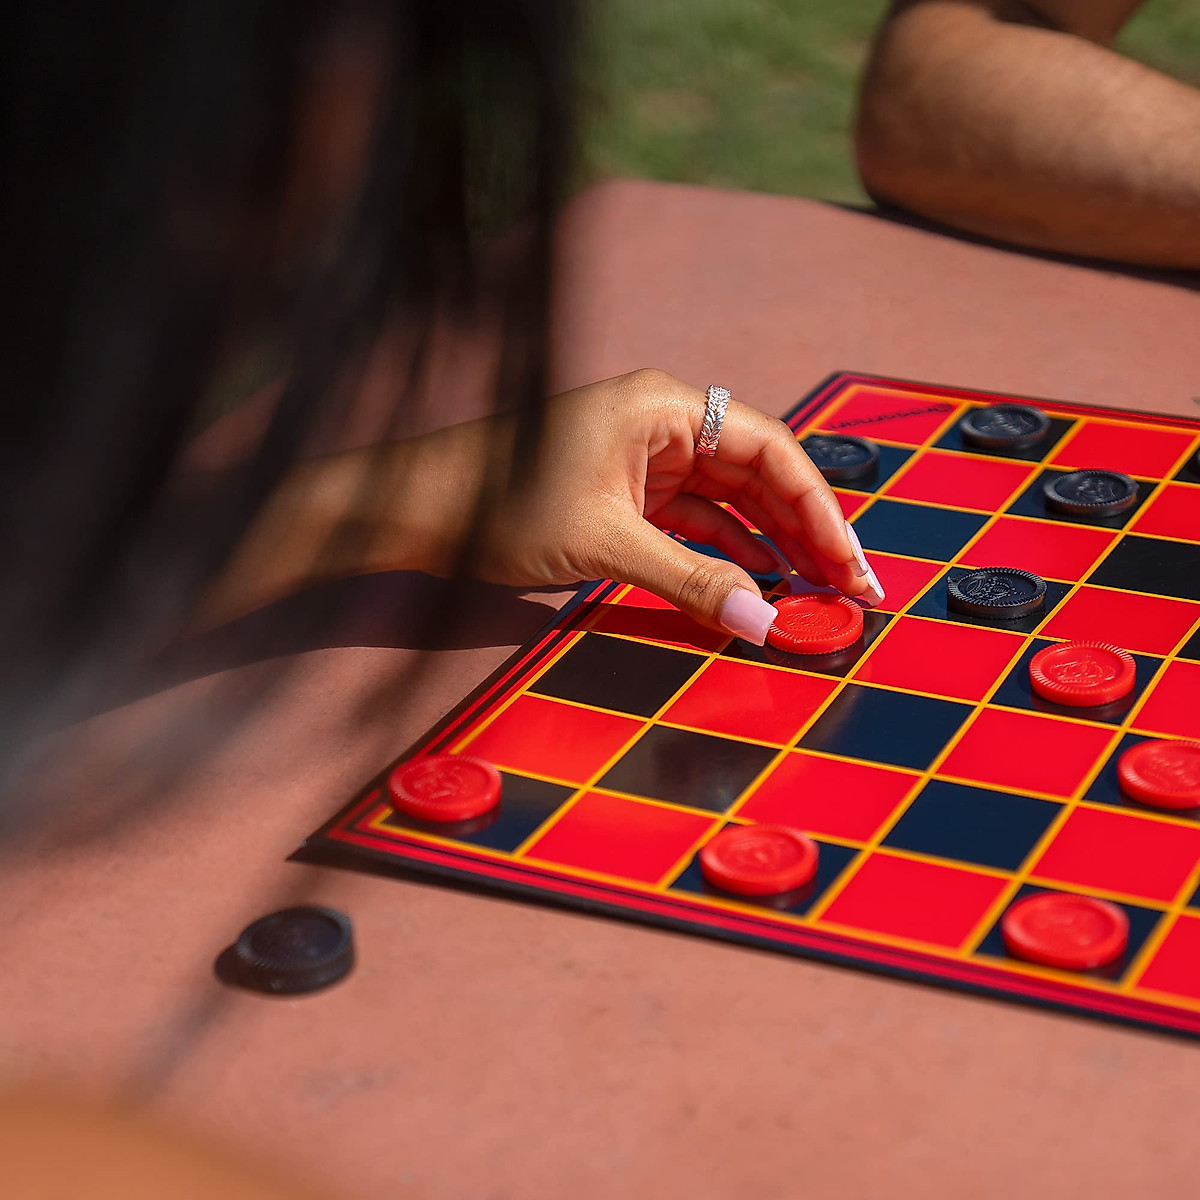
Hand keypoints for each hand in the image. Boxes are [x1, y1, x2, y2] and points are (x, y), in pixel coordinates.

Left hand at [200, 369, 883, 641]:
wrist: (417, 510)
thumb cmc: (499, 501)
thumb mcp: (605, 545)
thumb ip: (690, 581)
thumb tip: (764, 624)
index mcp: (664, 408)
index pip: (769, 451)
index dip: (820, 512)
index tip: (852, 567)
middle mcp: (662, 425)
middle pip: (757, 477)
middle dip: (805, 534)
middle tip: (851, 592)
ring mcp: (643, 461)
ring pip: (729, 504)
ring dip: (770, 549)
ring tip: (815, 598)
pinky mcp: (625, 496)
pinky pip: (693, 524)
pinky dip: (724, 557)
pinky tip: (755, 588)